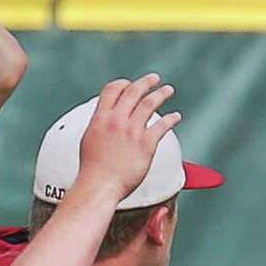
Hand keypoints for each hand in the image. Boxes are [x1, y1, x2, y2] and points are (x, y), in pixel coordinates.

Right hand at [77, 76, 181, 200]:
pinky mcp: (146, 144)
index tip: (130, 84)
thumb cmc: (92, 169)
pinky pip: (162, 125)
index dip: (123, 84)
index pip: (113, 89)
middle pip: (134, 91)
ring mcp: (132, 131)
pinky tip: (176, 117)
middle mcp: (117, 120)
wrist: (99, 186)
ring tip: (168, 90)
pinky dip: (171, 119)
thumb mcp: (89, 139)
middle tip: (154, 79)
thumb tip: (104, 119)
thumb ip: (99, 125)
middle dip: (146, 82)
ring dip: (161, 94)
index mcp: (101, 117)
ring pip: (150, 103)